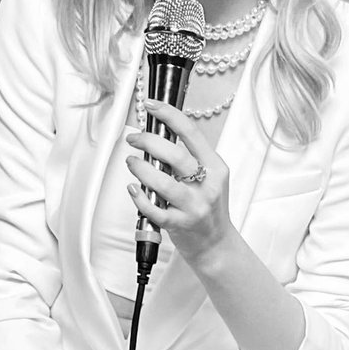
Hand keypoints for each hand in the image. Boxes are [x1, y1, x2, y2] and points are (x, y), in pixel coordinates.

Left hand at [125, 99, 234, 261]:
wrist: (216, 244)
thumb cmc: (208, 207)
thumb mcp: (210, 177)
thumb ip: (190, 158)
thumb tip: (158, 135)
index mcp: (215, 167)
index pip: (192, 133)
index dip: (169, 115)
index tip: (151, 105)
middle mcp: (208, 185)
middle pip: (176, 155)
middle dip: (149, 141)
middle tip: (134, 139)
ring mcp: (195, 206)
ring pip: (163, 182)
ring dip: (141, 168)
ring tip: (132, 162)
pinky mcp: (181, 224)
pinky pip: (155, 210)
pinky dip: (140, 198)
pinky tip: (133, 189)